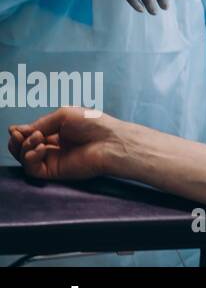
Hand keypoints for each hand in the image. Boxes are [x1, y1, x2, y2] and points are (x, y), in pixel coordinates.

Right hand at [8, 108, 123, 181]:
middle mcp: (53, 146)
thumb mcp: (63, 116)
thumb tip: (16, 129)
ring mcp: (53, 159)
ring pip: (25, 158)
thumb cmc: (92, 123)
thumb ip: (40, 124)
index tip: (14, 128)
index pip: (30, 134)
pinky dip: (31, 158)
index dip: (20, 132)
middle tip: (18, 134)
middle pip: (24, 148)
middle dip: (17, 141)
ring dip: (24, 147)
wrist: (109, 140)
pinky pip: (33, 169)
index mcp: (56, 131)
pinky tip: (41, 148)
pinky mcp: (54, 172)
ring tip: (37, 138)